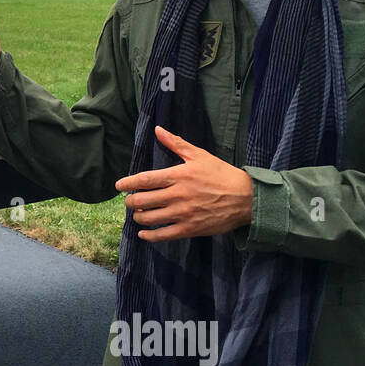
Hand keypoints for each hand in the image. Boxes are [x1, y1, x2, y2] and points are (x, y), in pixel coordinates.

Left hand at [116, 125, 252, 241]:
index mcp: (178, 175)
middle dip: (130, 202)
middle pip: (142, 201)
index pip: (144, 180)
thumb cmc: (221, 174)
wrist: (245, 198)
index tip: (118, 186)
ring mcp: (183, 213)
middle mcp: (177, 195)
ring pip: (149, 219)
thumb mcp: (199, 155)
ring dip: (138, 217)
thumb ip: (176, 143)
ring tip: (138, 214)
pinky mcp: (190, 229)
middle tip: (129, 201)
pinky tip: (144, 233)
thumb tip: (158, 129)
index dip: (128, 183)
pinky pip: (163, 235)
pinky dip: (149, 235)